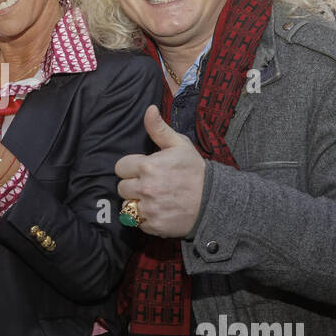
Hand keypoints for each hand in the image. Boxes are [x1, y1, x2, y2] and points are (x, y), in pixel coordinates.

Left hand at [114, 105, 205, 238]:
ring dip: (136, 203)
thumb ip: (159, 129)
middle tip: (150, 184)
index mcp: (148, 166)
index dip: (131, 168)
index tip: (144, 170)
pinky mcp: (153, 226)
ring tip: (154, 198)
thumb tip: (149, 109)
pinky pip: (137, 222)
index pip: (120, 167)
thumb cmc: (195, 170)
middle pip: (121, 187)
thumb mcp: (180, 145)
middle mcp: (145, 188)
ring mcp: (149, 209)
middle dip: (133, 185)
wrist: (215, 201)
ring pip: (126, 206)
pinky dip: (145, 218)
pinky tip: (159, 211)